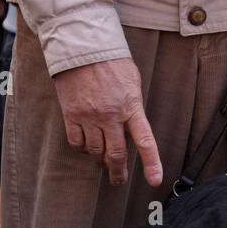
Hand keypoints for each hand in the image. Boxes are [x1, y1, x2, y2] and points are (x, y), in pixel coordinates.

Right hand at [52, 60, 162, 186]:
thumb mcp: (132, 83)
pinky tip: (86, 145)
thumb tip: (131, 132)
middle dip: (118, 173)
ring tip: (102, 160)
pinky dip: (82, 148)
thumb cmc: (111, 62)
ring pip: (95, 152)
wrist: (81, 46)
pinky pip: (77, 143)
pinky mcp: (71, 114)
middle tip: (118, 181)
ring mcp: (90, 116)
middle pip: (116, 155)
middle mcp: (111, 115)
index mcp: (131, 106)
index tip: (155, 181)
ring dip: (99, 160)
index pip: (145, 141)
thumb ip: (133, 108)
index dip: (151, 163)